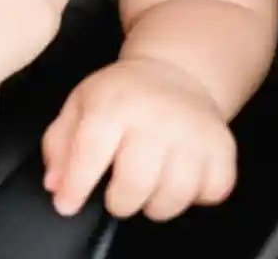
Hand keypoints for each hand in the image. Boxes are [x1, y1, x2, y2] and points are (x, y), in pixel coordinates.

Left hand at [43, 57, 236, 219]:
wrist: (174, 72)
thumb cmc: (119, 95)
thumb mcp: (79, 106)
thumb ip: (59, 145)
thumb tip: (55, 186)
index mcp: (112, 105)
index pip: (90, 153)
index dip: (75, 186)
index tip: (67, 205)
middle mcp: (155, 117)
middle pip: (135, 183)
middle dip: (119, 202)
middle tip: (116, 198)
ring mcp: (193, 132)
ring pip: (175, 194)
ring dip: (156, 206)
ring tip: (146, 193)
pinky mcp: (222, 146)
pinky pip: (212, 192)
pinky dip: (195, 198)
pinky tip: (178, 182)